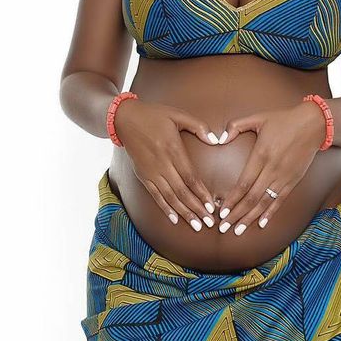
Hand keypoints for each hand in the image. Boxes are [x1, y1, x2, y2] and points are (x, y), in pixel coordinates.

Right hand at [114, 99, 218, 230]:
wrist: (125, 119)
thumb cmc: (154, 115)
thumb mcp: (177, 114)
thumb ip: (198, 126)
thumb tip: (216, 140)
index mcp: (172, 148)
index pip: (190, 177)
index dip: (201, 193)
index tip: (212, 206)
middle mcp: (161, 163)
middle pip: (182, 191)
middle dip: (196, 208)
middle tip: (209, 223)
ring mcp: (151, 171)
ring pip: (169, 197)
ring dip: (183, 212)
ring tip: (196, 225)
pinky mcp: (142, 175)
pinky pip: (155, 195)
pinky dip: (165, 208)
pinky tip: (174, 219)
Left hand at [215, 101, 326, 234]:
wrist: (313, 124)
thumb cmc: (284, 120)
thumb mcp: (258, 117)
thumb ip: (236, 126)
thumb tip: (220, 138)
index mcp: (261, 155)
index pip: (243, 184)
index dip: (232, 200)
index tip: (221, 212)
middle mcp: (272, 169)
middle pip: (252, 198)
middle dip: (237, 214)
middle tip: (224, 227)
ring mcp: (284, 177)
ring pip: (265, 202)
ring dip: (250, 218)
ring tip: (238, 230)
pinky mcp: (294, 180)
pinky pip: (280, 200)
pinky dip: (270, 213)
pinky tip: (261, 224)